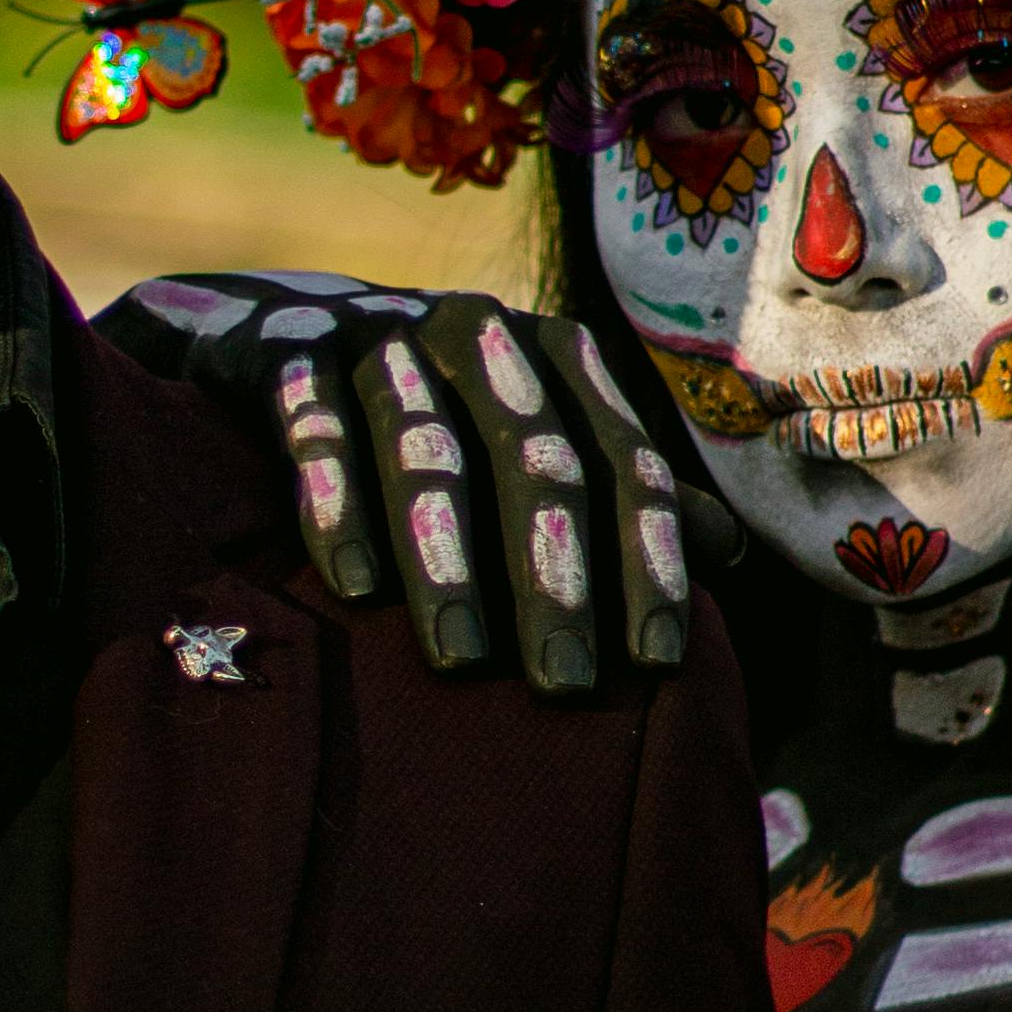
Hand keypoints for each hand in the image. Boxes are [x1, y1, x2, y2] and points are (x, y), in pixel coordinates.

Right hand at [95, 272, 729, 693]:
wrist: (282, 325)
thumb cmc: (438, 413)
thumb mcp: (534, 438)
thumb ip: (618, 491)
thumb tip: (729, 553)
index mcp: (554, 354)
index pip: (621, 463)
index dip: (646, 562)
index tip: (657, 664)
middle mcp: (478, 334)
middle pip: (533, 461)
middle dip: (552, 578)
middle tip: (565, 686)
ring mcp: (377, 334)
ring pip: (426, 452)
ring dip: (448, 559)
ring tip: (463, 659)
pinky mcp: (285, 350)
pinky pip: (315, 431)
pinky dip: (335, 507)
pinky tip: (354, 588)